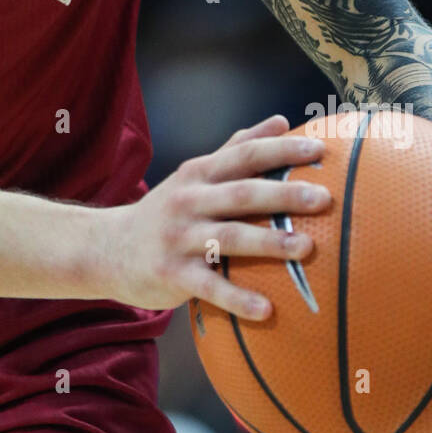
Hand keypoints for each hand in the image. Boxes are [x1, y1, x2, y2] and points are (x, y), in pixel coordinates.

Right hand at [103, 114, 330, 315]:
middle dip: (284, 195)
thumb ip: (236, 148)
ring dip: (269, 243)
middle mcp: (189, 201)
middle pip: (242, 194)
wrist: (107, 247)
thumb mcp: (195, 174)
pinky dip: (238, 298)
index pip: (244, 155)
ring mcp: (180, 238)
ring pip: (229, 238)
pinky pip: (209, 287)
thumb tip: (282, 121)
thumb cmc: (167, 210)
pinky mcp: (172, 274)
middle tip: (324, 198)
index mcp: (199, 174)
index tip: (319, 149)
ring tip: (307, 248)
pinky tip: (267, 310)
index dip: (281, 150)